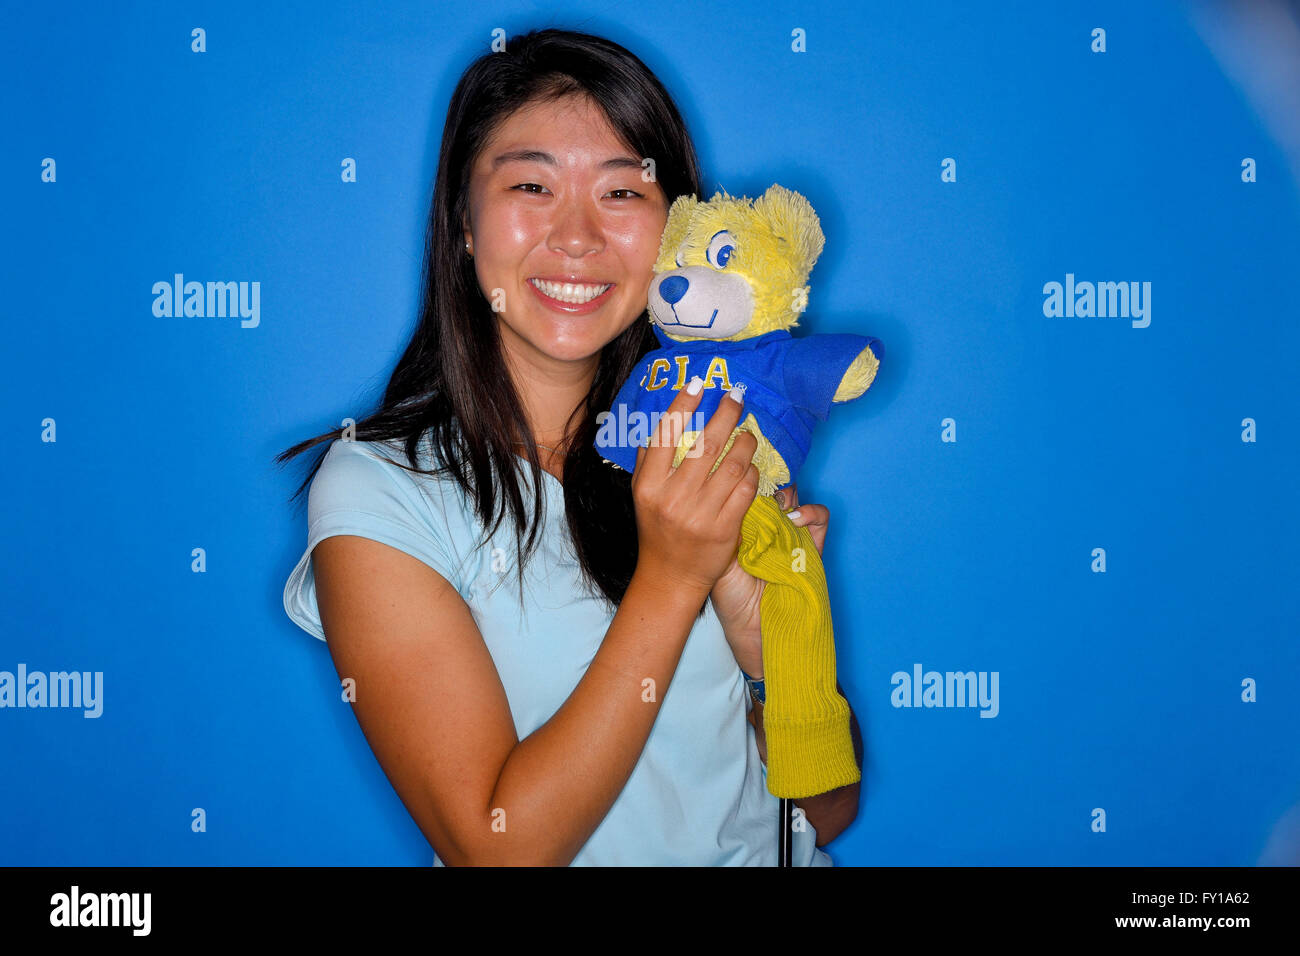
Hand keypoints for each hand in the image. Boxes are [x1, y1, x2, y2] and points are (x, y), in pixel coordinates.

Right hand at [629, 377, 761, 597]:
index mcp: (649, 485)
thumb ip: (649, 459)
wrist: (669, 577)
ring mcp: (700, 514)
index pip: (666, 434)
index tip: (700, 382)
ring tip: (748, 433)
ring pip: (732, 464)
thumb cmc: (657, 529)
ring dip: (746, 442)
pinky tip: (750, 465)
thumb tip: (664, 420)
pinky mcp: (724, 529)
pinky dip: (752, 472)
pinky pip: (745, 489)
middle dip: (726, 414)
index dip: (683, 403)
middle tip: (738, 396)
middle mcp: (673, 497)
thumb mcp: (642, 494)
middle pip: (706, 444)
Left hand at [709, 482, 829, 676]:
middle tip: (757, 476)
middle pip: (769, 483)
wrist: (754, 629)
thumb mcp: (718, 554)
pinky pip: (819, 515)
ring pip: (794, 493)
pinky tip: (794, 519)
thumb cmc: (730, 596)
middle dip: (763, 475)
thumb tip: (728, 486)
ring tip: (774, 499)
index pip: (746, 486)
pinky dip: (810, 511)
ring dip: (785, 490)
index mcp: (743, 521)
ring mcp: (791, 531)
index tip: (737, 465)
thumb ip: (723, 522)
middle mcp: (767, 522)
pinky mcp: (813, 544)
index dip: (743, 473)